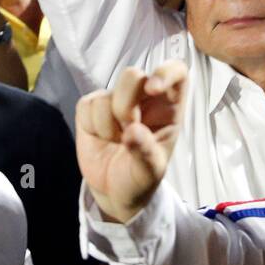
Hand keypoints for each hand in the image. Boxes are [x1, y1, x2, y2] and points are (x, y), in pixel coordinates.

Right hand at [75, 61, 187, 223]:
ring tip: (116, 142)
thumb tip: (133, 131)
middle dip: (125, 105)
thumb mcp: (150, 172)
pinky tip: (101, 138)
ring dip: (108, 125)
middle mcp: (143, 98)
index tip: (153, 89)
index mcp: (168, 107)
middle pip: (132, 75)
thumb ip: (145, 152)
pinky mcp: (91, 106)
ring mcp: (115, 100)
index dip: (165, 72)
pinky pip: (87, 105)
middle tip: (127, 130)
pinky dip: (92, 126)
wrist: (113, 191)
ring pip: (106, 94)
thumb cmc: (140, 177)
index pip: (176, 72)